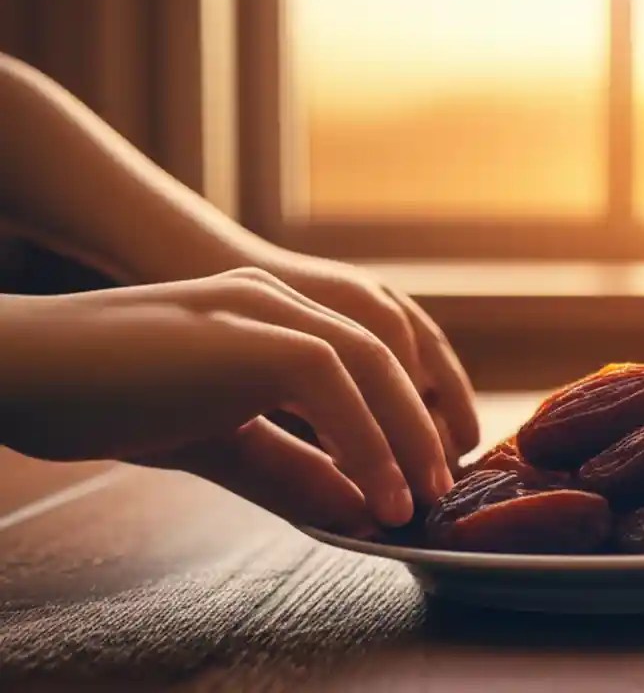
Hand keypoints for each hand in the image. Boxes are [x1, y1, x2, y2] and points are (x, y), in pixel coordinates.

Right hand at [0, 268, 454, 530]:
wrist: (25, 371)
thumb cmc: (108, 401)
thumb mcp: (221, 442)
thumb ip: (291, 468)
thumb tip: (358, 508)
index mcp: (272, 314)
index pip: (370, 356)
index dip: (408, 411)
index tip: (424, 469)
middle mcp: (277, 298)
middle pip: (386, 356)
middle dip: (421, 424)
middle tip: (439, 488)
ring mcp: (261, 305)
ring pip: (371, 363)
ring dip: (405, 435)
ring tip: (419, 498)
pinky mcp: (246, 330)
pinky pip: (332, 379)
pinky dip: (365, 438)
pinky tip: (379, 489)